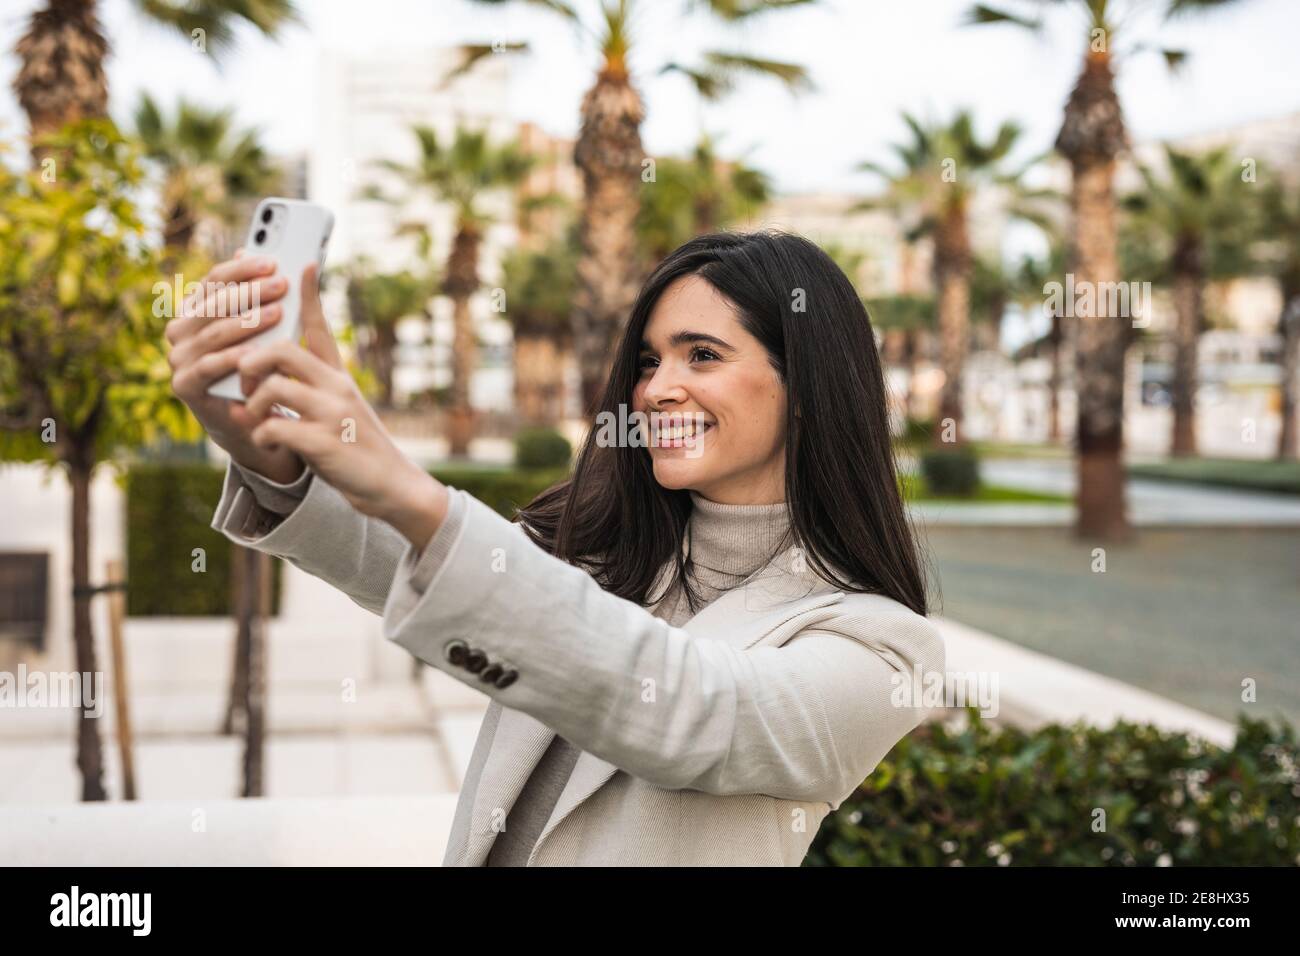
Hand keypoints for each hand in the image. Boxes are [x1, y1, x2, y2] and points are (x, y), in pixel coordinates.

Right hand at [165, 248, 303, 483]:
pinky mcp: (184, 384)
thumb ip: (254, 293)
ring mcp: (179, 357)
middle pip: (215, 304)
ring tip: (278, 313)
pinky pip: (209, 366)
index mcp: (195, 309)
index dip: (243, 270)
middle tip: (282, 284)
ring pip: (213, 332)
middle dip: (251, 292)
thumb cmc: (260, 363)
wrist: (253, 414)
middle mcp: (180, 330)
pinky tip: (256, 352)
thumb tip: (248, 251)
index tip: (272, 263)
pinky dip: (233, 357)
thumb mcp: (261, 326)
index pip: (214, 280)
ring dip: (247, 321)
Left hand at [233, 269, 448, 550]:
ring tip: (254, 418)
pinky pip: (275, 427)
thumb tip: (271, 370)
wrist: (392, 485)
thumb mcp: (341, 407)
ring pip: (272, 387)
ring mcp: (332, 414)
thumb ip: (313, 385)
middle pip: (281, 350)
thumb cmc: (357, 447)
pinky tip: (267, 443)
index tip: (304, 264)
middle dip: (250, 361)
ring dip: (252, 403)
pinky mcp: (325, 444)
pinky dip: (260, 435)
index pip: (319, 327)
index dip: (308, 295)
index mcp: (337, 376)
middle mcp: (336, 387)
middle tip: (244, 380)